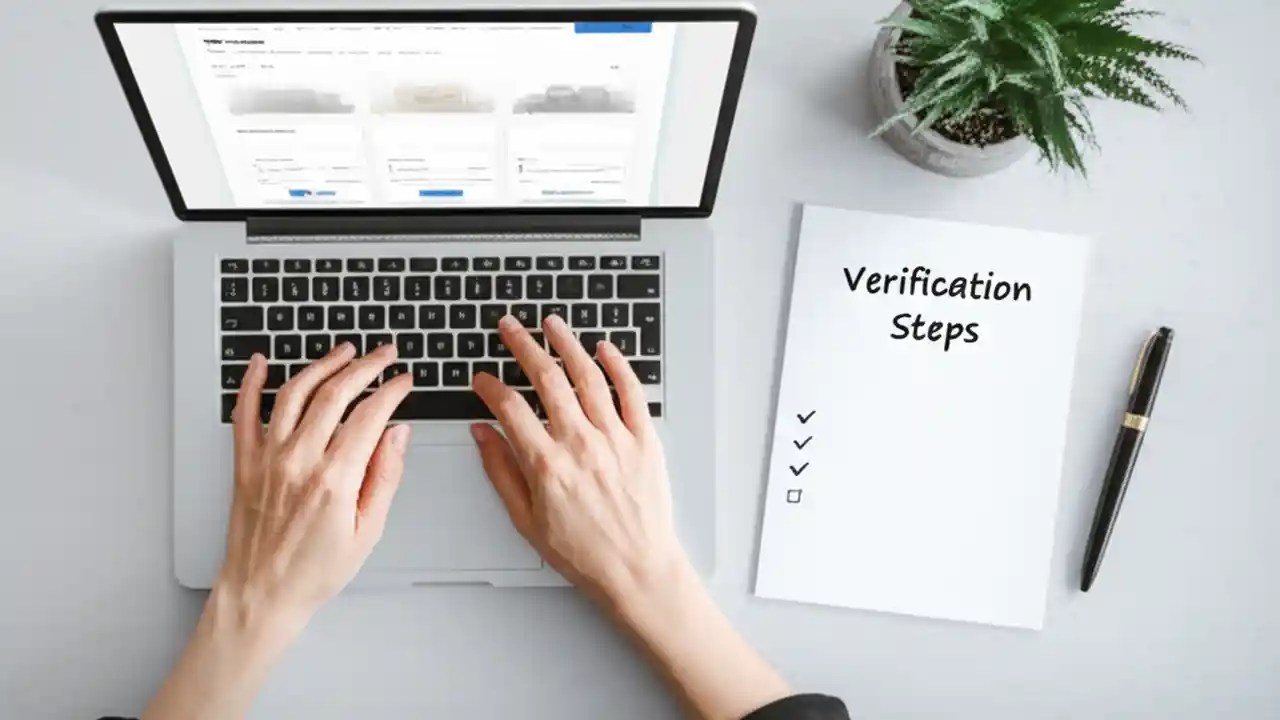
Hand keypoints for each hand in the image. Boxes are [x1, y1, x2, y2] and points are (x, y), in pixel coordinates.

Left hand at [221, 343, 412, 631]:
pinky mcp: (245, 463)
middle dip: (365, 366)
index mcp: (334, 480)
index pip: (370, 415)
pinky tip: (261, 363)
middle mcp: (299, 461)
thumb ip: (385, 476)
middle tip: (382, 355)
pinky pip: (244, 413)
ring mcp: (268, 459)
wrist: (261, 595)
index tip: (403, 381)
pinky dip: (250, 383)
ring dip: (321, 365)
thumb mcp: (368, 531)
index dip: (391, 390)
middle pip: (335, 394)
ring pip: (294, 393)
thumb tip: (397, 434)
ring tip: (342, 352)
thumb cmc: (314, 572)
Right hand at [471, 316, 792, 719]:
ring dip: (567, 344)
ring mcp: (615, 438)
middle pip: (546, 379)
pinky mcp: (644, 440)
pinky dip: (617, 365)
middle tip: (510, 328)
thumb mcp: (526, 520)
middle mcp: (580, 444)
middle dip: (523, 347)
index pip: (510, 408)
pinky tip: (604, 349)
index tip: (482, 379)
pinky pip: (630, 392)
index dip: (490, 387)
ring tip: (552, 325)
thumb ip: (501, 472)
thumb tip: (482, 434)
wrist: (637, 570)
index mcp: (546, 464)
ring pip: (587, 376)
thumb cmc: (584, 553)